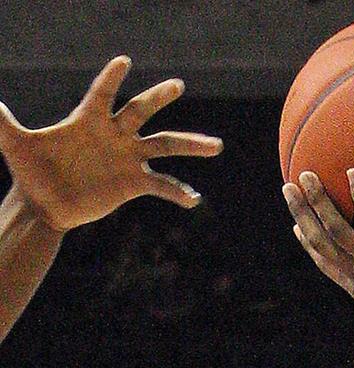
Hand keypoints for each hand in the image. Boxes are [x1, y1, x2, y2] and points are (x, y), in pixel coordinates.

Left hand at [0, 57, 221, 231]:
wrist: (46, 204)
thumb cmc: (30, 171)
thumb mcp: (15, 144)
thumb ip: (4, 122)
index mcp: (88, 121)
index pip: (102, 94)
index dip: (111, 78)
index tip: (123, 61)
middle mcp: (113, 135)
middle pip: (141, 110)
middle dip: (158, 97)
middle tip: (177, 84)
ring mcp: (127, 158)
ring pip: (164, 145)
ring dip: (190, 144)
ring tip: (216, 145)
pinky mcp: (134, 183)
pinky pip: (162, 185)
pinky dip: (178, 193)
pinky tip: (194, 200)